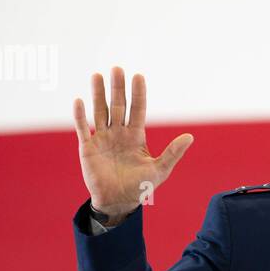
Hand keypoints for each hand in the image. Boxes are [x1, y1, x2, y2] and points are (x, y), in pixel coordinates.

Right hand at [73, 67, 193, 222]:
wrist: (118, 202)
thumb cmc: (140, 187)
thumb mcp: (160, 170)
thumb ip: (173, 153)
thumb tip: (190, 136)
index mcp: (136, 136)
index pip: (138, 109)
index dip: (138, 93)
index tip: (138, 76)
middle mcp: (119, 133)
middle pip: (118, 105)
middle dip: (117, 88)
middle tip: (117, 68)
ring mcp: (102, 139)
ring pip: (100, 111)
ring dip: (98, 94)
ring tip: (97, 75)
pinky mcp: (88, 148)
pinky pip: (83, 128)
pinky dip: (80, 116)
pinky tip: (79, 101)